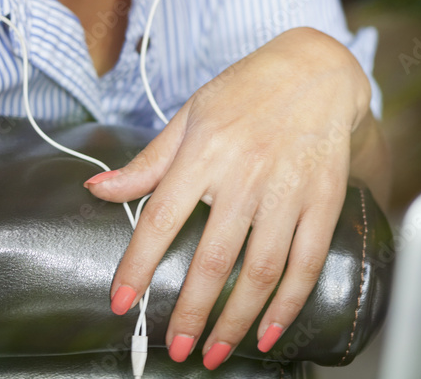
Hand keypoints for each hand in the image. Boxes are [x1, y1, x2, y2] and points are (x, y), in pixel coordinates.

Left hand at [82, 27, 371, 368]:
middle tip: (175, 347)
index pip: (161, 217)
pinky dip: (289, 304)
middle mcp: (245, 173)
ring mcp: (288, 190)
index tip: (120, 302)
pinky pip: (306, 263)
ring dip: (236, 321)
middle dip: (190, 312)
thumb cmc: (246, 90)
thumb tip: (98, 189)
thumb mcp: (190, 114)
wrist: (315, 70)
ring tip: (214, 351)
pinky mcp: (322, 201)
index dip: (138, 264)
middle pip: (213, 257)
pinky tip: (270, 331)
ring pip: (260, 271)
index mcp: (205, 150)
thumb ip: (148, 161)